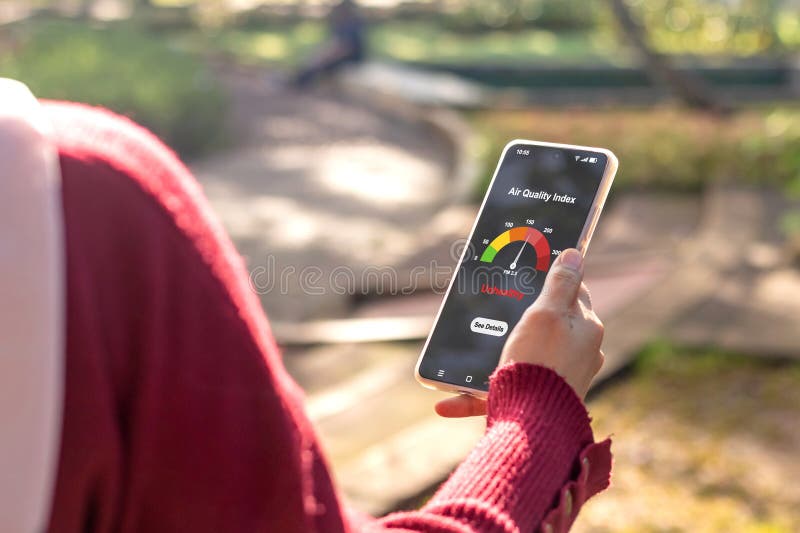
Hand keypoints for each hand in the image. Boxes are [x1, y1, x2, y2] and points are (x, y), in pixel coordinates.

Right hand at [435, 248, 604, 417]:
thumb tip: (576, 252)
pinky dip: (476, 394)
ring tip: (468, 354)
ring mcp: (560, 378)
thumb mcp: (546, 313)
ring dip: (494, 355)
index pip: (573, 291)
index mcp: (586, 328)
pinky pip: (505, 391)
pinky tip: (446, 403)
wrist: (534, 426)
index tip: (530, 273)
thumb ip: (560, 283)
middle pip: (550, 322)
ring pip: (523, 356)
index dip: (551, 279)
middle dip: (523, 318)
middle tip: (497, 310)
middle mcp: (580, 354)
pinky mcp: (538, 400)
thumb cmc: (540, 364)